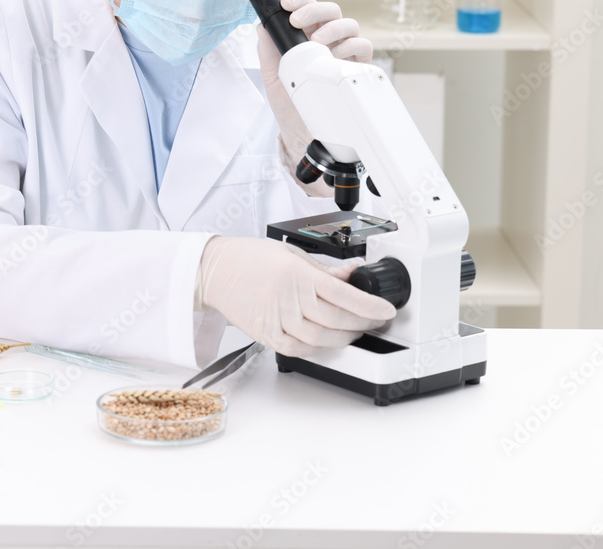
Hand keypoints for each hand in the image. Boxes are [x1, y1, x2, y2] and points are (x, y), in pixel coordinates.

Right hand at [196, 237, 396, 357]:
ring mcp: (278, 320)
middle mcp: (289, 299)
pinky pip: (299, 349)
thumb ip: (325, 269)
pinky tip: (327, 341)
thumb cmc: (249, 258)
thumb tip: (352, 274)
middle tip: (376, 320)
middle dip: (364, 323)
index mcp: (298, 275)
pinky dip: (318, 348)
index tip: (387, 310)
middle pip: (338, 320)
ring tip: (355, 330)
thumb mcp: (292, 254)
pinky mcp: (267, 335)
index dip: (371, 306)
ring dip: (345, 337)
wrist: (215, 272)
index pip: (344, 295)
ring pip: (322, 338)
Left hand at [257, 0, 372, 197]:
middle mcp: (328, 40)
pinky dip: (351, 46)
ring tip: (315, 42)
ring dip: (332, 28)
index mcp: (307, 35)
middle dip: (314, 9)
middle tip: (297, 21)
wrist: (301, 131)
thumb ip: (267, 49)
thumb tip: (261, 25)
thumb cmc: (289, 102)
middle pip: (330, 11)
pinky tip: (335, 55)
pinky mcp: (357, 67)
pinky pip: (363, 46)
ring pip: (349, 24)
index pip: (307, 9)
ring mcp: (344, 52)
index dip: (299, 0)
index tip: (285, 4)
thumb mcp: (272, 74)